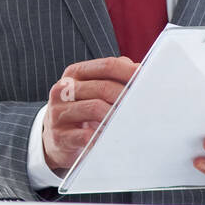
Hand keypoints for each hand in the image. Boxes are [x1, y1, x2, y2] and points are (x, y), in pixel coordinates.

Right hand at [43, 57, 138, 174]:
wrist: (56, 138)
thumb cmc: (83, 111)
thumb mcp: (94, 90)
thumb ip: (115, 78)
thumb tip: (142, 71)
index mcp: (75, 74)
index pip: (106, 66)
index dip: (129, 72)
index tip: (148, 80)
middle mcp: (62, 90)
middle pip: (103, 87)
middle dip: (127, 97)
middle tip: (143, 106)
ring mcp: (58, 113)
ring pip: (95, 108)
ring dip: (117, 116)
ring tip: (130, 122)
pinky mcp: (59, 135)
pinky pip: (87, 135)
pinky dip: (103, 136)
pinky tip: (113, 138)